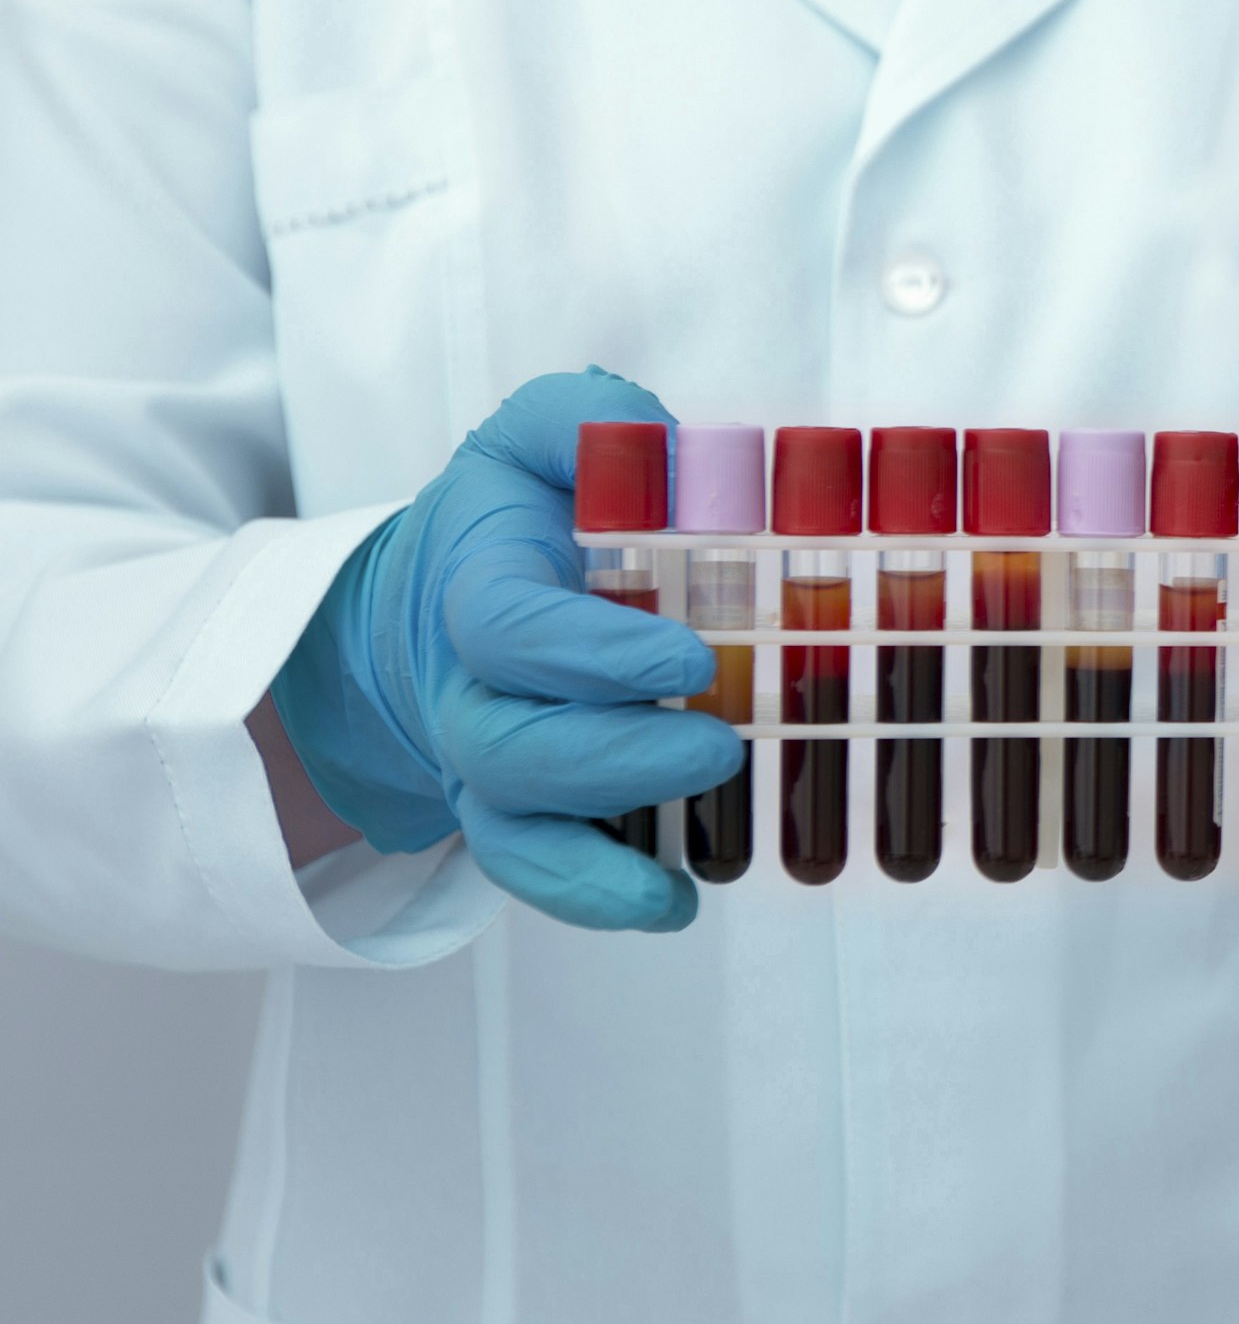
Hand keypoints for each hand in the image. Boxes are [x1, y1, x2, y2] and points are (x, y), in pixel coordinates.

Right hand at [271, 370, 741, 931]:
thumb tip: (664, 446)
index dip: (592, 656)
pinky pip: (533, 872)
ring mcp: (484, 762)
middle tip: (717, 744)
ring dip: (604, 852)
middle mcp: (468, 689)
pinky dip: (597, 899)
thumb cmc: (513, 510)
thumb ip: (589, 420)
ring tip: (698, 845)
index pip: (509, 631)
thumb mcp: (542, 433)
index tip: (687, 660)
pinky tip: (675, 902)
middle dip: (614, 760)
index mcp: (475, 588)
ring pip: (512, 827)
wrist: (435, 592)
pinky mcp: (513, 811)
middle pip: (508, 748)